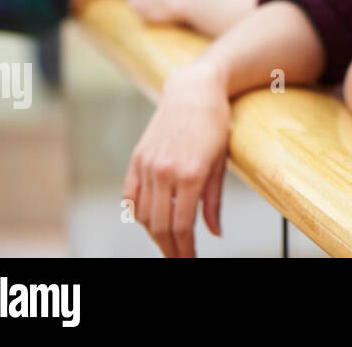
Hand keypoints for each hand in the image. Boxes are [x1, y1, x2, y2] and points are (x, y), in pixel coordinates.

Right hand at [123, 61, 228, 256]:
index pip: (182, 226)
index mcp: (190, 174)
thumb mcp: (221, 162)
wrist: (193, 90)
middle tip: (181, 260)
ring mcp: (147, 166)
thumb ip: (214, 201)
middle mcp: (165, 172)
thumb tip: (215, 233)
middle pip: (161, 226)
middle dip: (171, 249)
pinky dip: (137, 215)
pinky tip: (149, 223)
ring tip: (169, 244)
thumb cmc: (215, 124)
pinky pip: (130, 198)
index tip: (191, 261)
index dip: (186, 250)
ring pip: (144, 216)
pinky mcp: (136, 159)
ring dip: (155, 235)